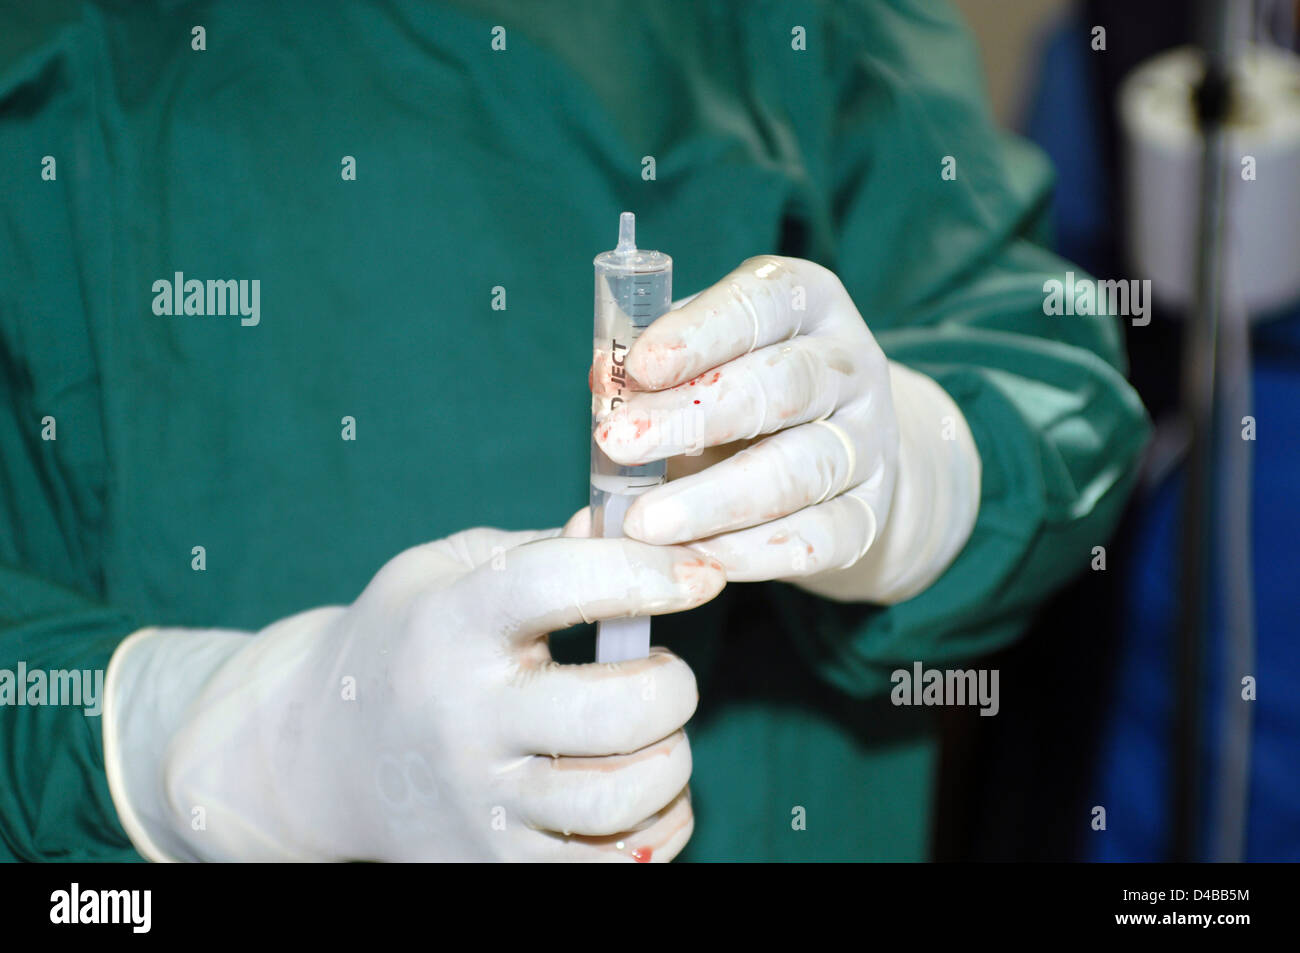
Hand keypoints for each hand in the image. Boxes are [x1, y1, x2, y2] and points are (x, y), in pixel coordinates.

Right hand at [103, 527, 724, 861]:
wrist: (321, 752)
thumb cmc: (407, 638)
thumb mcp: (449, 568)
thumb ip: (545, 548)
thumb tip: (638, 532)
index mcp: (452, 626)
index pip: (563, 585)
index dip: (648, 572)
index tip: (698, 574)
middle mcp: (464, 719)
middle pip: (617, 711)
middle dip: (673, 685)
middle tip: (664, 674)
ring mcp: (479, 803)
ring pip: (623, 798)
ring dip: (670, 760)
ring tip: (652, 734)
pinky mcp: (495, 864)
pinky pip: (617, 862)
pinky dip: (657, 823)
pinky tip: (640, 786)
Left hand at [593, 256, 979, 603]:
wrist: (838, 461)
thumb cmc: (745, 396)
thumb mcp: (703, 362)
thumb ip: (653, 371)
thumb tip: (601, 385)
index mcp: (807, 304)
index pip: (761, 304)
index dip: (699, 333)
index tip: (638, 365)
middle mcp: (849, 366)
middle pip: (781, 386)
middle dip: (692, 416)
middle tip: (617, 444)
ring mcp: (867, 443)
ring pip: (797, 471)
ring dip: (713, 499)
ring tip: (642, 523)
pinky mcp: (870, 514)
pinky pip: (819, 538)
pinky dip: (754, 553)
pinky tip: (698, 559)